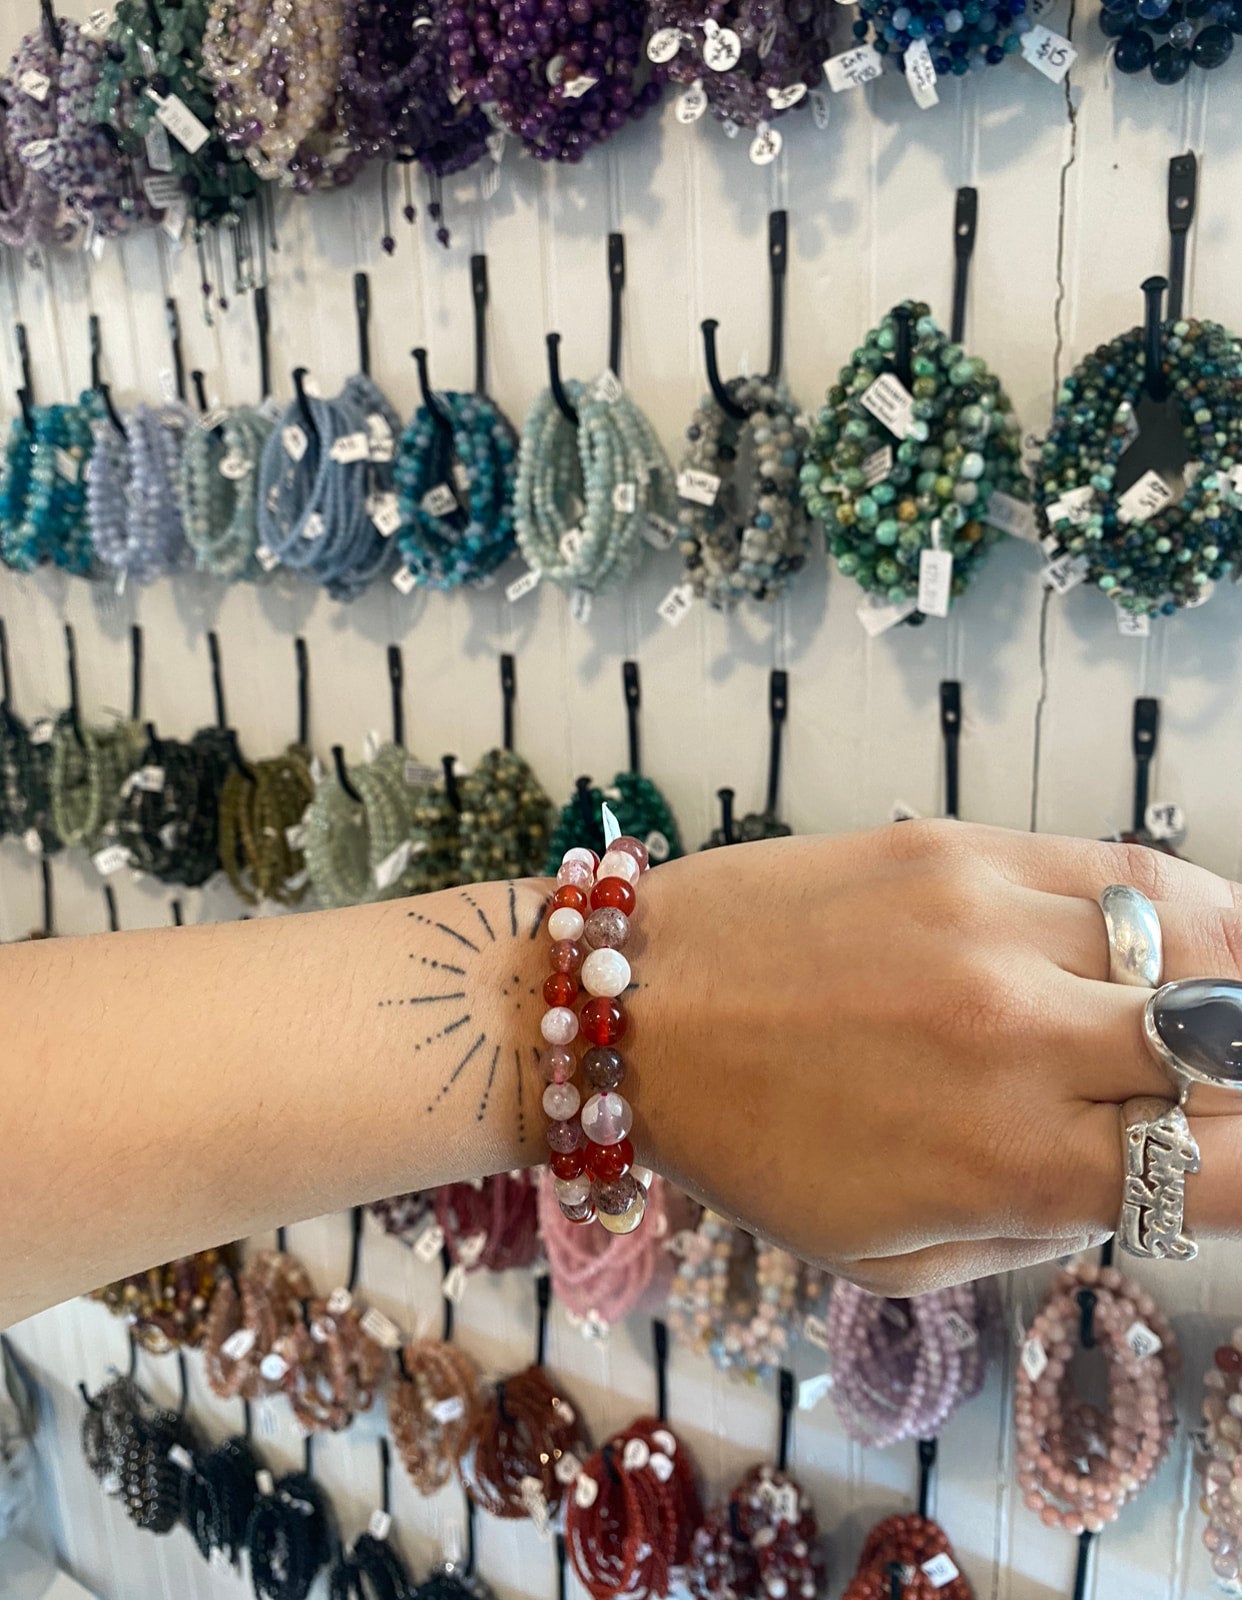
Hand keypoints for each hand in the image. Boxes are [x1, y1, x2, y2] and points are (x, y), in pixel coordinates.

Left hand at [633, 821, 1241, 1292]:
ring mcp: (992, 925)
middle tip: (1209, 1094)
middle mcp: (1017, 1037)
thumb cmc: (752, 1146)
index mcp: (1006, 1163)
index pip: (1233, 1170)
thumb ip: (1040, 1226)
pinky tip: (1182, 939)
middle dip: (1238, 1086)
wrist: (636, 1008)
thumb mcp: (893, 1254)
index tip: (1237, 1163)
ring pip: (1203, 943)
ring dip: (1226, 992)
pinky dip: (1182, 910)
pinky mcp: (959, 847)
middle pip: (1233, 1053)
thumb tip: (1145, 1176)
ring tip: (1213, 1017)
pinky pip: (1126, 868)